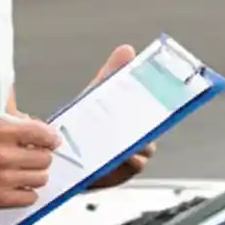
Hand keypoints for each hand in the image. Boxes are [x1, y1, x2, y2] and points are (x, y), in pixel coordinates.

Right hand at [0, 118, 59, 208]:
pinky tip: (18, 186)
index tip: (52, 141)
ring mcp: (4, 179)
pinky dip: (28, 191)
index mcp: (1, 133)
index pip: (40, 133)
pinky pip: (31, 197)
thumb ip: (14, 128)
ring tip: (23, 172)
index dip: (50, 137)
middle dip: (42, 156)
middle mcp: (4, 156)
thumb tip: (42, 133)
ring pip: (41, 178)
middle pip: (45, 158)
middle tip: (33, 157)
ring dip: (36, 174)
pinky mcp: (2, 199)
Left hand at [84, 44, 156, 188]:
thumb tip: (127, 49)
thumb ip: (112, 73)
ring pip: (142, 154)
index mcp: (138, 121)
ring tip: (123, 142)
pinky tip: (113, 157)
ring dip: (135, 149)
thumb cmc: (86, 120)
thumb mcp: (99, 94)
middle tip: (136, 124)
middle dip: (146, 131)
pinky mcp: (118, 175)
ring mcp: (131, 161)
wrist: (65, 150)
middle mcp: (141, 142)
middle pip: (152, 136)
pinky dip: (123, 163)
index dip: (160, 109)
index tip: (157, 102)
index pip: (156, 115)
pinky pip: (128, 170)